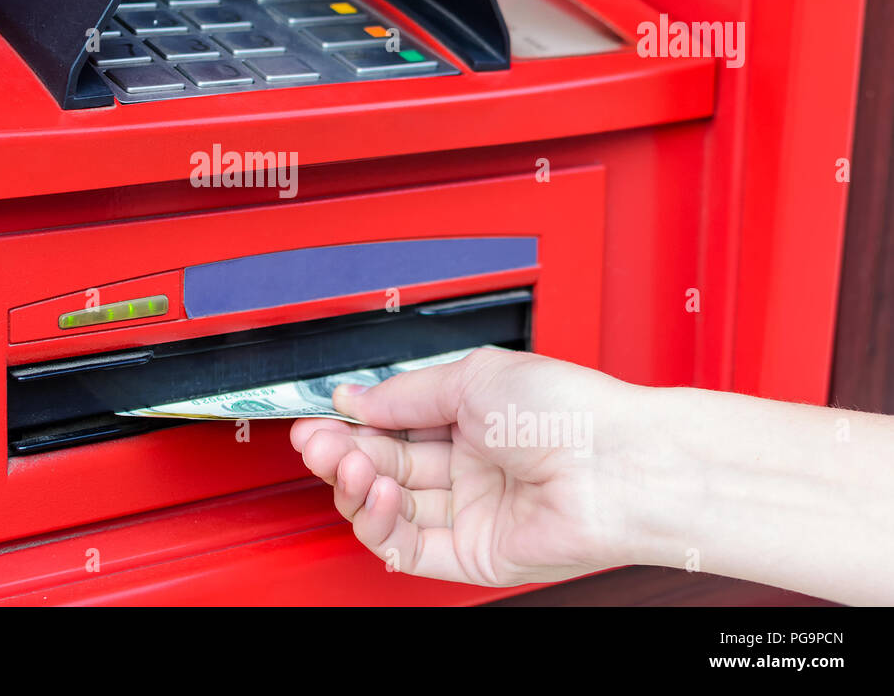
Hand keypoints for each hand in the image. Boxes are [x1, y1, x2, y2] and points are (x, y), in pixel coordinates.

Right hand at [290, 347, 649, 586]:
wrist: (615, 462)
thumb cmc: (569, 410)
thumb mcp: (471, 376)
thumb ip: (404, 393)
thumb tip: (355, 398)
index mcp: (473, 418)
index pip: (393, 425)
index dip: (352, 423)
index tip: (322, 415)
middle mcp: (470, 466)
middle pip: (383, 466)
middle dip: (341, 451)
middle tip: (315, 440)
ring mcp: (471, 511)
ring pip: (387, 508)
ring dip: (354, 484)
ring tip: (347, 462)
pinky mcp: (472, 554)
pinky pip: (406, 548)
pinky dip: (377, 523)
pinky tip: (372, 494)